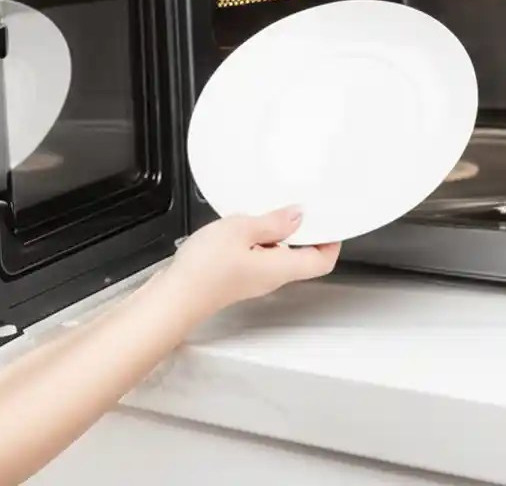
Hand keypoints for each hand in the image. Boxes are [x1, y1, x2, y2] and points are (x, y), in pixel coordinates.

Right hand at [164, 206, 339, 314]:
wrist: (173, 298)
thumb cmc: (204, 270)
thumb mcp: (240, 230)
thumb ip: (273, 222)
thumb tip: (298, 215)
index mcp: (282, 267)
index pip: (323, 260)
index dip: (333, 240)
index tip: (331, 219)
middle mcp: (272, 277)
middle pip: (303, 256)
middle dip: (305, 231)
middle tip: (298, 208)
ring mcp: (254, 279)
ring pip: (279, 254)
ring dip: (278, 233)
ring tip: (265, 213)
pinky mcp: (237, 277)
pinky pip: (259, 256)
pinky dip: (257, 240)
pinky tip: (242, 227)